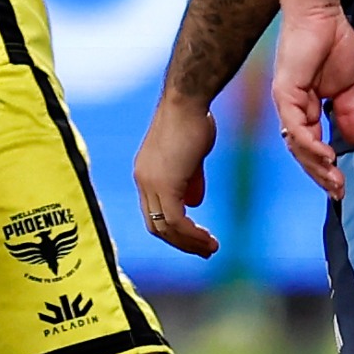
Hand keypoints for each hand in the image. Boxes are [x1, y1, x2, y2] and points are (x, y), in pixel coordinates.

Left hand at [134, 95, 222, 256]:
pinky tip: (209, 239)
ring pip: (165, 228)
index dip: (173, 231)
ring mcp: (150, 183)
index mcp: (145, 174)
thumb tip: (193, 203)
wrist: (187, 102)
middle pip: (155, 226)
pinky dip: (192, 235)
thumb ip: (190, 180)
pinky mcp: (164, 184)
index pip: (153, 213)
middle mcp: (142, 181)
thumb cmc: (193, 121)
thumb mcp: (191, 156)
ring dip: (189, 243)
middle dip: (180, 243)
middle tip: (204, 251)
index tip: (195, 239)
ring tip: (211, 249)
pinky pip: (175, 221)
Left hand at [268, 0, 353, 194]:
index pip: (312, 145)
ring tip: (334, 179)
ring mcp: (286, 101)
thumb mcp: (347, 87)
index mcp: (305, 107)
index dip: (325, 167)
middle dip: (320, 174)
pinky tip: (325, 155)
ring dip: (316, 164)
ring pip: (296, 143)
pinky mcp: (286, 91)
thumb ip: (348, 113)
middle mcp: (291, 108)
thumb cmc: (332, 43)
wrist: (322, 15)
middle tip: (338, 192)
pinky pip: (295, 125)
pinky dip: (310, 142)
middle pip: (301, 151)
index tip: (341, 185)